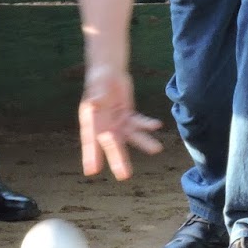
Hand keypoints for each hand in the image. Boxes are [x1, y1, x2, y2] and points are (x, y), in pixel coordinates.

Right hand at [78, 66, 163, 180]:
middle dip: (119, 159)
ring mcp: (117, 123)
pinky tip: (157, 125)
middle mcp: (104, 125)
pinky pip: (139, 123)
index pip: (90, 140)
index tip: (91, 170)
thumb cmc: (98, 79)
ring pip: (130, 136)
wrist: (109, 72)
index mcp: (91, 121)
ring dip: (143, 142)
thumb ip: (97, 95)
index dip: (91, 154)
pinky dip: (147, 124)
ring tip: (156, 148)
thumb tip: (95, 102)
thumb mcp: (97, 86)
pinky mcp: (128, 117)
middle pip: (112, 144)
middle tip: (124, 176)